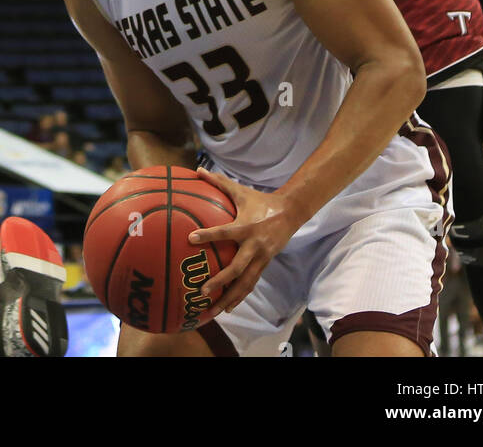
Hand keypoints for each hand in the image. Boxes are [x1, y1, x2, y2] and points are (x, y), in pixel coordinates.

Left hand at [186, 167, 293, 314]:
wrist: (290, 213)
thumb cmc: (260, 201)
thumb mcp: (240, 191)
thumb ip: (219, 182)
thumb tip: (197, 170)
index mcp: (246, 226)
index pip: (225, 232)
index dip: (209, 235)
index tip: (191, 239)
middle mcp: (254, 245)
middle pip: (236, 269)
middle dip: (220, 281)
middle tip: (202, 290)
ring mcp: (261, 258)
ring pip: (245, 283)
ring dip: (229, 298)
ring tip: (213, 311)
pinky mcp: (264, 265)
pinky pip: (250, 284)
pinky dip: (239, 297)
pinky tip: (227, 308)